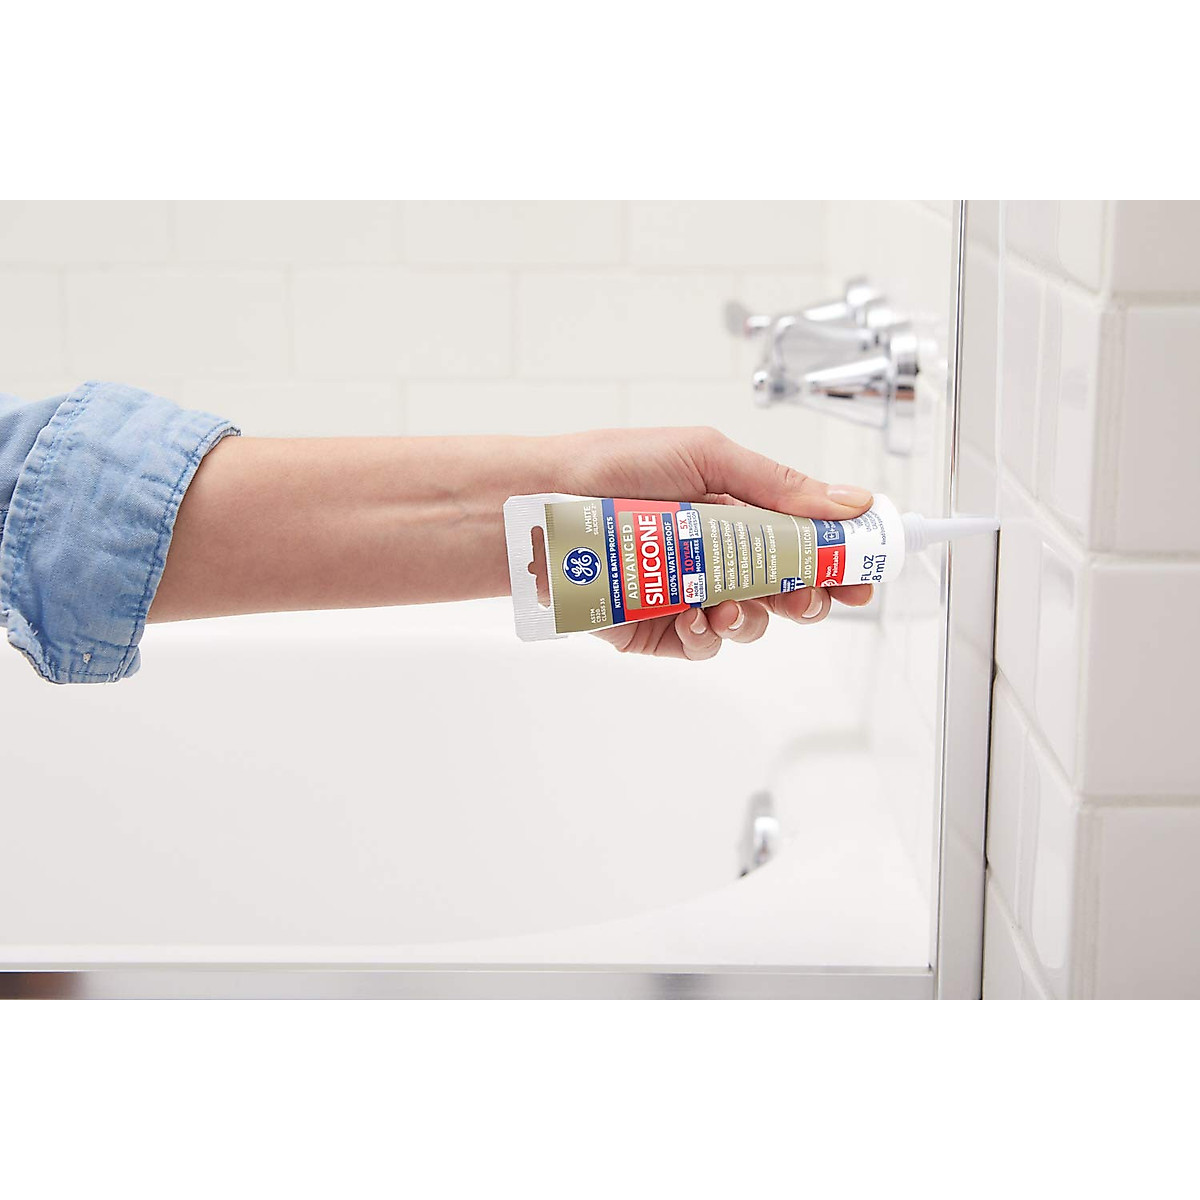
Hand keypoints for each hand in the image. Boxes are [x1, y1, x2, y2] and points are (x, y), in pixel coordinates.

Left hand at [548, 426, 874, 659]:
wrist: (541, 507)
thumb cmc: (612, 468)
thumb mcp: (705, 457)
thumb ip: (778, 486)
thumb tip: (850, 502)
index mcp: (734, 510)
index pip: (803, 539)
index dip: (840, 557)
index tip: (867, 569)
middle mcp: (716, 555)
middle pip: (788, 588)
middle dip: (812, 596)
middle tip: (816, 595)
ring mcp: (689, 595)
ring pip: (752, 623)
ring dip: (757, 617)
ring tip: (734, 604)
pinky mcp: (657, 631)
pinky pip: (703, 647)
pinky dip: (706, 637)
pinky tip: (691, 616)